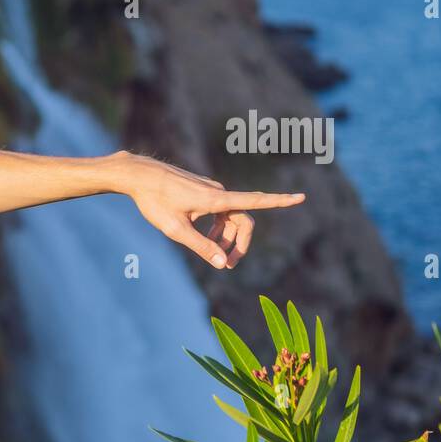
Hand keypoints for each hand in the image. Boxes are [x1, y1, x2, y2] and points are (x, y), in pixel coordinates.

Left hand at [113, 152, 304, 268]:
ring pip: (230, 217)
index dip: (279, 201)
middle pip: (243, 220)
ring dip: (226, 237)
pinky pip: (220, 211)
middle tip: (228, 266)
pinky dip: (217, 227)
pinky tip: (204, 238)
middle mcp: (218, 192)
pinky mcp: (203, 191)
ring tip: (214, 254)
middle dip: (239, 243)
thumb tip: (221, 263)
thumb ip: (200, 246)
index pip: (255, 201)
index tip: (301, 197)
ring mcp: (211, 190)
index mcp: (216, 200)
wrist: (139, 176)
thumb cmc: (154, 202)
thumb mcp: (175, 229)